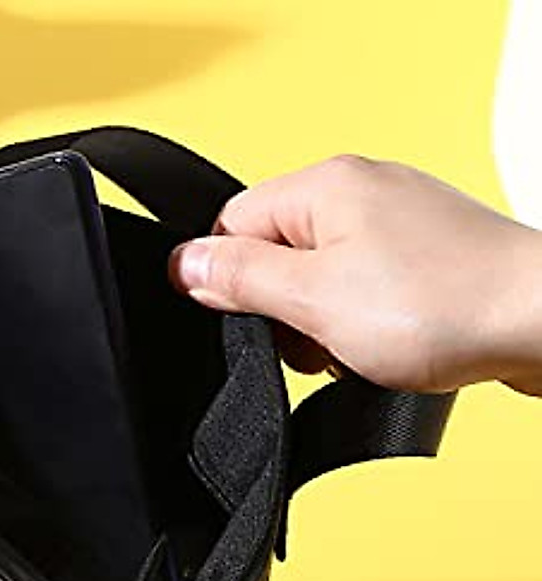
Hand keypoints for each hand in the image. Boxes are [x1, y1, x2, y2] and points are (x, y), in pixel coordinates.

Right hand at [168, 155, 541, 395]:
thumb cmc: (441, 306)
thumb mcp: (312, 299)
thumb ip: (241, 278)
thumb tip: (185, 263)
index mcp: (325, 185)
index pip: (232, 225)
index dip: (229, 282)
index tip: (250, 322)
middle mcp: (362, 191)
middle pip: (274, 256)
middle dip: (281, 312)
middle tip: (314, 340)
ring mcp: (398, 224)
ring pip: (318, 282)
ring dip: (323, 327)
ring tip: (359, 347)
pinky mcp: (427, 260)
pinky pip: (363, 295)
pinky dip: (364, 329)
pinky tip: (386, 348)